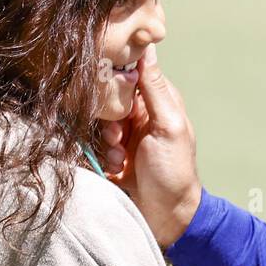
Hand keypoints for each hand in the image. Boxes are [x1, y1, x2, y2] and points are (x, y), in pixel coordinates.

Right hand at [100, 45, 201, 247]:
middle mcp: (139, 113)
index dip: (118, 81)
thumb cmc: (174, 172)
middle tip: (118, 137)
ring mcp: (122, 133)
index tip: (113, 95)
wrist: (165, 217)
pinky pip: (91, 142)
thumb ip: (156, 89)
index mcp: (158, 101)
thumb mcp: (169, 127)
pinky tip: (115, 169)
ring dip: (105, 140)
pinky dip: (101, 155)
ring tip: (119, 158)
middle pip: (108, 96)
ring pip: (96, 120)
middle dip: (108, 117)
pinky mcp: (108, 152)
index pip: (131, 72)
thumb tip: (147, 49)